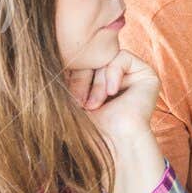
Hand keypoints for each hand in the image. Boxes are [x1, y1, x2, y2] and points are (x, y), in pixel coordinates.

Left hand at [68, 50, 164, 192]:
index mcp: (96, 84)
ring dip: (97, 83)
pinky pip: (122, 57)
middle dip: (81, 79)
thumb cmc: (88, 130)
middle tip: (79, 102)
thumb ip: (60, 76)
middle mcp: (114, 78)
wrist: (111, 144)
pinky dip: (112, 73)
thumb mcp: (66, 99)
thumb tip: (45, 48)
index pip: (79, 62)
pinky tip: (112, 93)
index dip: (69, 73)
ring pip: (106, 59)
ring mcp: (131, 76)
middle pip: (92, 59)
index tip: (66, 96)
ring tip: (94, 105)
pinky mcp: (146, 75)